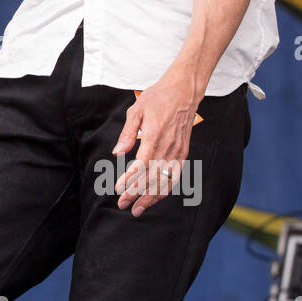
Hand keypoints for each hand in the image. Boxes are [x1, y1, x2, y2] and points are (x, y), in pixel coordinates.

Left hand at [111, 70, 202, 216]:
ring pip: (165, 181)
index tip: (118, 190)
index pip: (141, 165)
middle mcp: (168, 146)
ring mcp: (178, 151)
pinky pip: (175, 176)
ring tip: (138, 209)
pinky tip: (155, 198)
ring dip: (151, 197)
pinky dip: (165, 190)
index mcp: (155, 135)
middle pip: (152, 177)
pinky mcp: (183, 152)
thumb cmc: (157, 98)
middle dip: (137, 194)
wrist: (184, 91)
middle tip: (123, 205)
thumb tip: (117, 153)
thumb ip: (127, 133)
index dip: (130, 180)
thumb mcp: (137, 110)